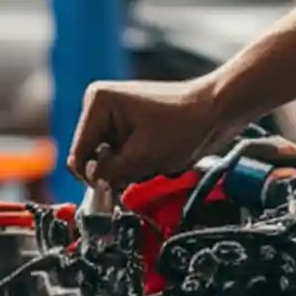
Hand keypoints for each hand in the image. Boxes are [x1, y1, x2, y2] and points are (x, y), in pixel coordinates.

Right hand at [66, 78, 239, 186]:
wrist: (217, 111)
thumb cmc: (186, 123)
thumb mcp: (142, 157)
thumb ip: (110, 175)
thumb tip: (94, 185)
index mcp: (97, 103)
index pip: (78, 155)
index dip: (94, 178)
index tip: (111, 192)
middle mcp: (100, 106)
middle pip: (92, 158)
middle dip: (116, 171)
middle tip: (143, 170)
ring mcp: (115, 116)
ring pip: (108, 161)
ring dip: (130, 169)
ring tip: (155, 160)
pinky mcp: (128, 126)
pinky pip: (122, 156)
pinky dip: (137, 164)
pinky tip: (156, 157)